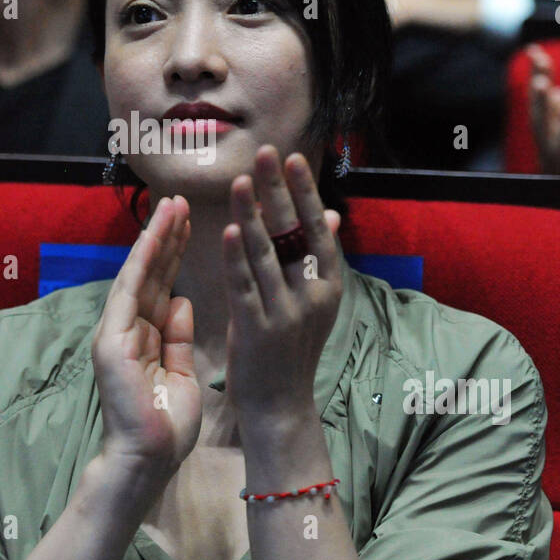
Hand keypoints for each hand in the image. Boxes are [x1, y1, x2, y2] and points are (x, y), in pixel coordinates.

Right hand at [92, 195, 201, 479]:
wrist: (148, 460)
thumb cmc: (167, 424)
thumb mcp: (182, 370)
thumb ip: (178, 335)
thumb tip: (182, 300)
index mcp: (144, 336)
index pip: (160, 284)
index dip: (173, 252)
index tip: (188, 222)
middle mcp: (126, 329)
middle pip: (149, 273)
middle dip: (165, 235)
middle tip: (180, 200)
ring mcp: (115, 332)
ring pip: (137, 274)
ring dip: (154, 238)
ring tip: (172, 206)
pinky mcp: (111, 340)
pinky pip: (129, 293)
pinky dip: (142, 262)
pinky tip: (154, 237)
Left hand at [223, 146, 342, 421]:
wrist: (281, 406)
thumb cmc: (292, 348)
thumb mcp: (315, 302)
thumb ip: (318, 258)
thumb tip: (330, 212)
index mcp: (327, 285)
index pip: (317, 228)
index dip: (304, 192)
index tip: (293, 159)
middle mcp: (311, 296)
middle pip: (293, 233)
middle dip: (278, 190)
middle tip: (266, 152)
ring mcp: (285, 313)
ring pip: (266, 255)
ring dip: (253, 215)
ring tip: (241, 180)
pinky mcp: (256, 329)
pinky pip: (244, 286)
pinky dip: (237, 258)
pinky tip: (229, 230)